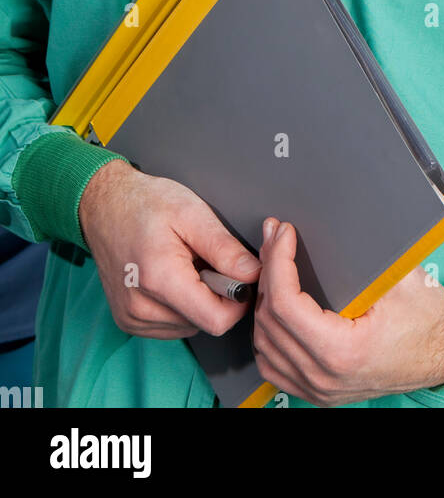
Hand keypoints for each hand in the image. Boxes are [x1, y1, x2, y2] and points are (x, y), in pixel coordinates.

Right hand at [78, 159, 261, 338]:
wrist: (104, 205)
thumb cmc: (146, 203)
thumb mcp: (193, 213)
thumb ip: (225, 249)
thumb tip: (254, 275)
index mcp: (159, 279)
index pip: (217, 320)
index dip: (238, 301)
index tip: (239, 277)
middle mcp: (141, 308)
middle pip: (204, 323)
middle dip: (216, 296)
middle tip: (206, 260)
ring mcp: (132, 318)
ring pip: (190, 327)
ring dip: (197, 301)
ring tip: (186, 266)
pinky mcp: (129, 322)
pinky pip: (172, 325)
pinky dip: (181, 305)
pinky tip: (172, 277)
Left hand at [253, 217, 443, 406]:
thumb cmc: (426, 318)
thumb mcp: (399, 279)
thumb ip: (363, 254)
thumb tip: (328, 219)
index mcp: (343, 350)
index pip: (285, 304)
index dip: (278, 261)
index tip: (284, 234)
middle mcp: (325, 376)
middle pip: (269, 321)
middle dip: (268, 272)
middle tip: (275, 238)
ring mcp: (320, 389)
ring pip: (265, 345)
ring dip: (264, 302)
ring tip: (275, 266)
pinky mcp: (320, 392)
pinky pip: (274, 366)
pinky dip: (268, 335)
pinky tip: (275, 308)